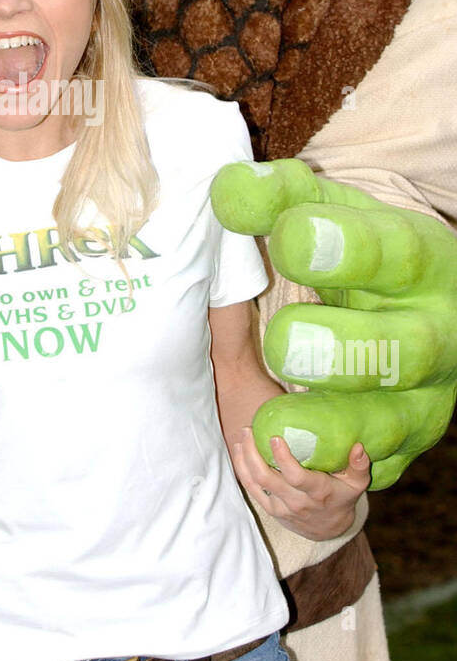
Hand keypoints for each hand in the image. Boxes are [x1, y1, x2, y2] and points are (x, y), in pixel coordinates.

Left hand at [211, 158, 456, 489]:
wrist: (399, 312)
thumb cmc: (349, 255)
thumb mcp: (323, 216)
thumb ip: (278, 199)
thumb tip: (228, 189)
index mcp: (418, 264)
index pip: (393, 254)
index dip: (345, 250)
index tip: (288, 238)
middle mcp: (433, 334)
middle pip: (405, 350)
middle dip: (345, 349)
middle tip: (284, 341)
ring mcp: (420, 399)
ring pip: (390, 423)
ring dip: (331, 427)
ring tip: (274, 424)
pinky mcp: (398, 450)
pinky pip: (369, 471)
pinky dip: (327, 472)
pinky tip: (287, 462)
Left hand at [231, 428, 369, 540]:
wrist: (329, 529)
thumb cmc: (342, 497)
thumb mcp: (357, 484)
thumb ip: (359, 466)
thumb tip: (358, 447)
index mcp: (318, 492)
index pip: (297, 477)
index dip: (284, 459)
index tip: (274, 438)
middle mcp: (297, 501)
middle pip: (268, 479)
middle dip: (254, 454)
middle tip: (248, 430)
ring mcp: (281, 507)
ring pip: (256, 484)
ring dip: (244, 459)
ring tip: (241, 437)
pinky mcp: (270, 509)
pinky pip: (251, 489)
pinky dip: (242, 470)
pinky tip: (239, 451)